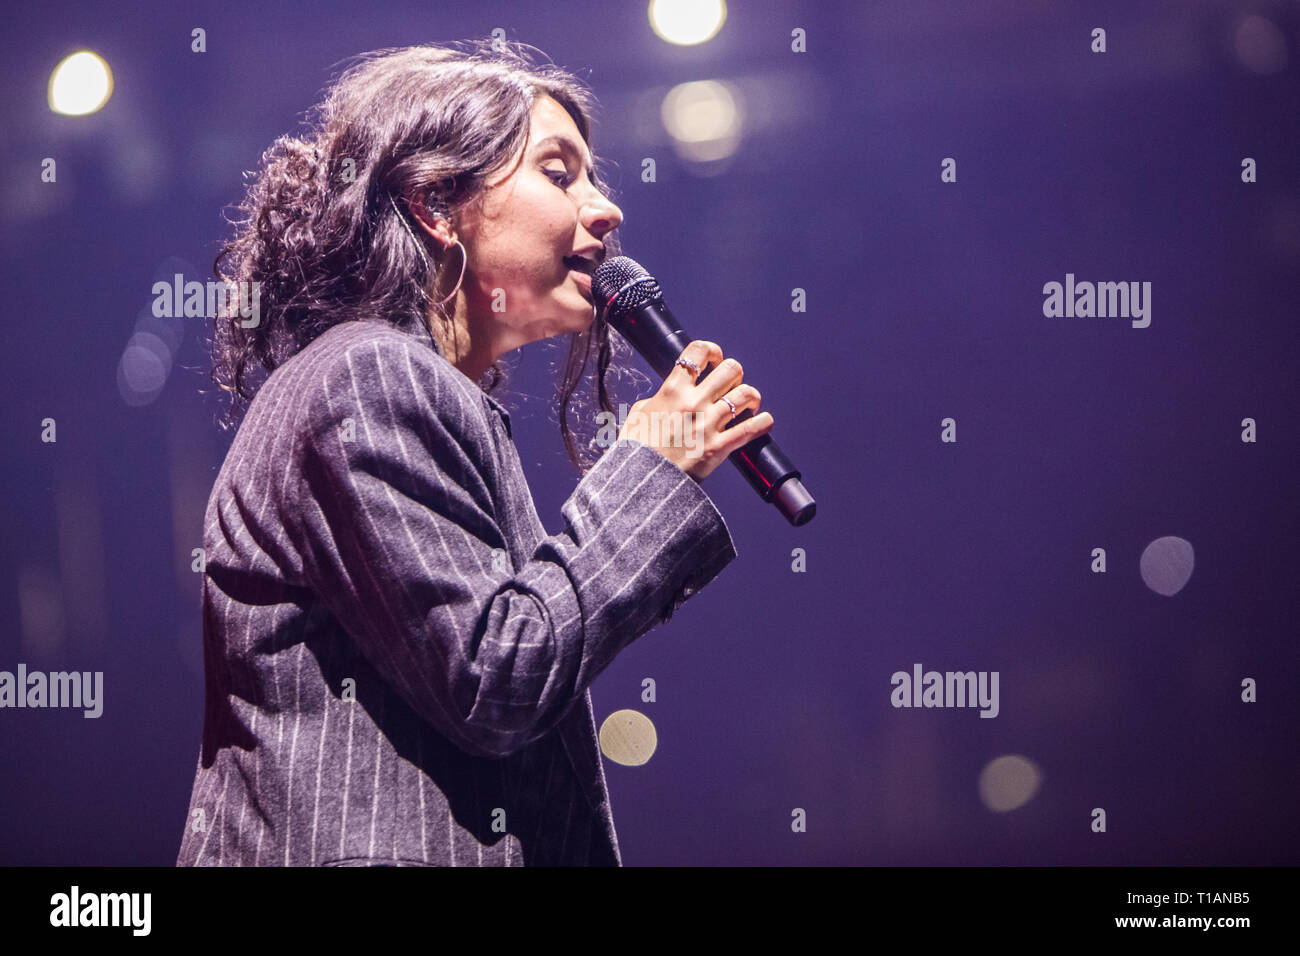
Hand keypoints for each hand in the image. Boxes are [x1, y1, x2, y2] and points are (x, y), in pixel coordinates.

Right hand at [617, 340, 773, 480]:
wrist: (640, 481)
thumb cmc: (636, 448)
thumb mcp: (638, 414)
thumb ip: (657, 399)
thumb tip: (666, 397)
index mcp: (672, 390)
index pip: (698, 351)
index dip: (712, 351)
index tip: (714, 359)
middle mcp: (693, 402)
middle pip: (730, 369)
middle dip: (735, 374)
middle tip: (731, 386)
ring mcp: (708, 424)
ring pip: (746, 394)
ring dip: (750, 397)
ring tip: (747, 405)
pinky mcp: (718, 447)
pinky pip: (751, 429)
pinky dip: (762, 423)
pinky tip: (763, 421)